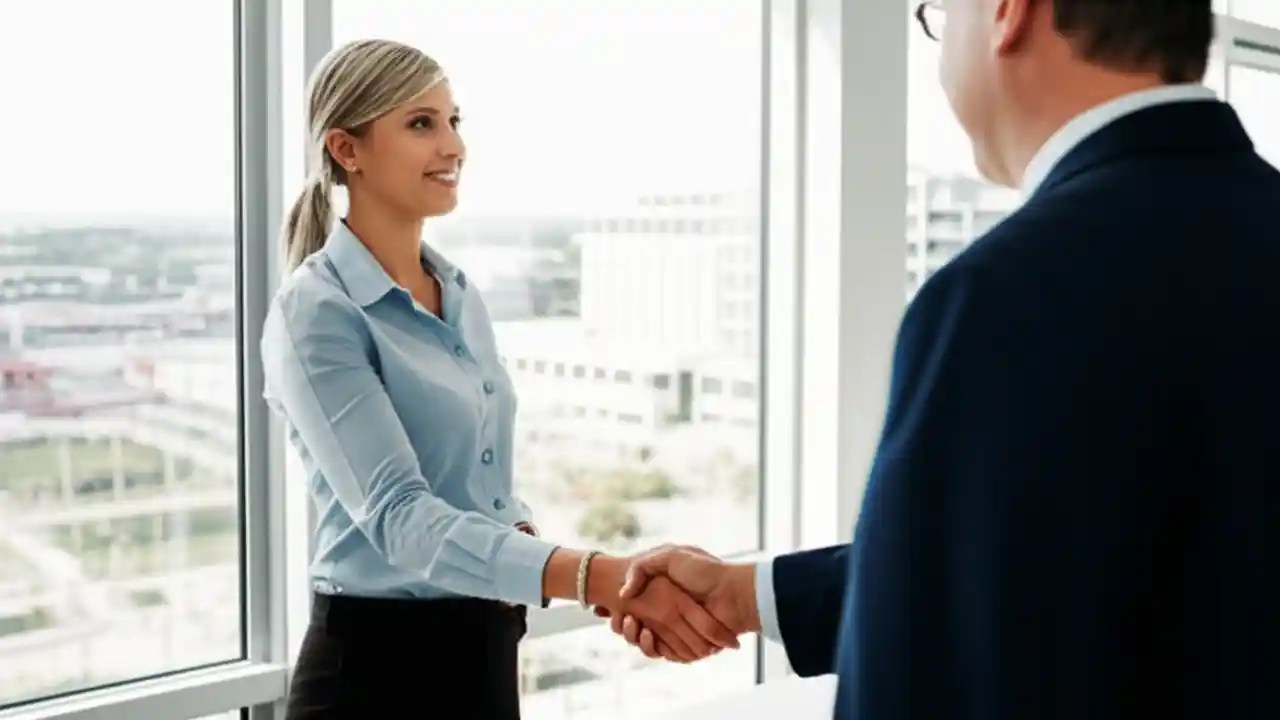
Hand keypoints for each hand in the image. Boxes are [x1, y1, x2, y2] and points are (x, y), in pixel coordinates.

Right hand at [607, 573, 739, 662]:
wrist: (734, 593)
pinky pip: (663, 652)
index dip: (617, 607)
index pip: (633, 603)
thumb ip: (642, 568)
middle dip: (621, 624)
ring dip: (634, 636)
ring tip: (632, 625)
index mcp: (665, 592)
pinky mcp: (686, 646)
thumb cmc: (705, 572)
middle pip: (636, 625)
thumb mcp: (670, 557)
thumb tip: (623, 594)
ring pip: (646, 641)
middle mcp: (670, 612)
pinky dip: (651, 647)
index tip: (602, 607)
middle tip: (613, 617)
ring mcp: (678, 630)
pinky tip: (647, 634)